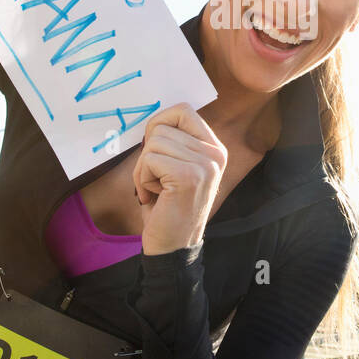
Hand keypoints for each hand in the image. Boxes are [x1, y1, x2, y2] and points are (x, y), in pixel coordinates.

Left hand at [131, 103, 229, 255]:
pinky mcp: (189, 175)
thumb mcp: (177, 168)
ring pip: (153, 143)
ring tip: (157, 190)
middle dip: (147, 154)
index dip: (159, 125)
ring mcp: (205, 164)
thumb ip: (174, 143)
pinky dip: (142, 179)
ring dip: (143, 169)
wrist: (173, 248)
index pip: (182, 110)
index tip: (155, 152)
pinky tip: (155, 197)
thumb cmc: (168, 207)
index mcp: (214, 148)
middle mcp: (215, 153)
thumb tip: (153, 122)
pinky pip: (149, 159)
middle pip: (162, 127)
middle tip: (155, 180)